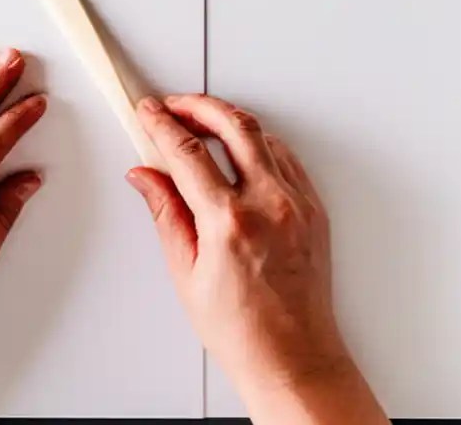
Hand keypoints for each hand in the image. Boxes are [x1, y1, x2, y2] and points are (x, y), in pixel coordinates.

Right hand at [130, 94, 386, 423]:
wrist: (291, 356)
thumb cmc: (241, 329)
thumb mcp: (186, 272)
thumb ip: (166, 213)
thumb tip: (146, 176)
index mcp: (229, 222)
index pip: (188, 152)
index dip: (162, 124)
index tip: (148, 112)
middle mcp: (269, 205)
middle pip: (233, 125)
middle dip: (199, 105)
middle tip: (175, 105)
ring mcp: (297, 204)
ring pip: (264, 136)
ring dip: (230, 121)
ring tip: (204, 123)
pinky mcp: (314, 210)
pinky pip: (286, 159)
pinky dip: (260, 144)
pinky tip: (242, 149)